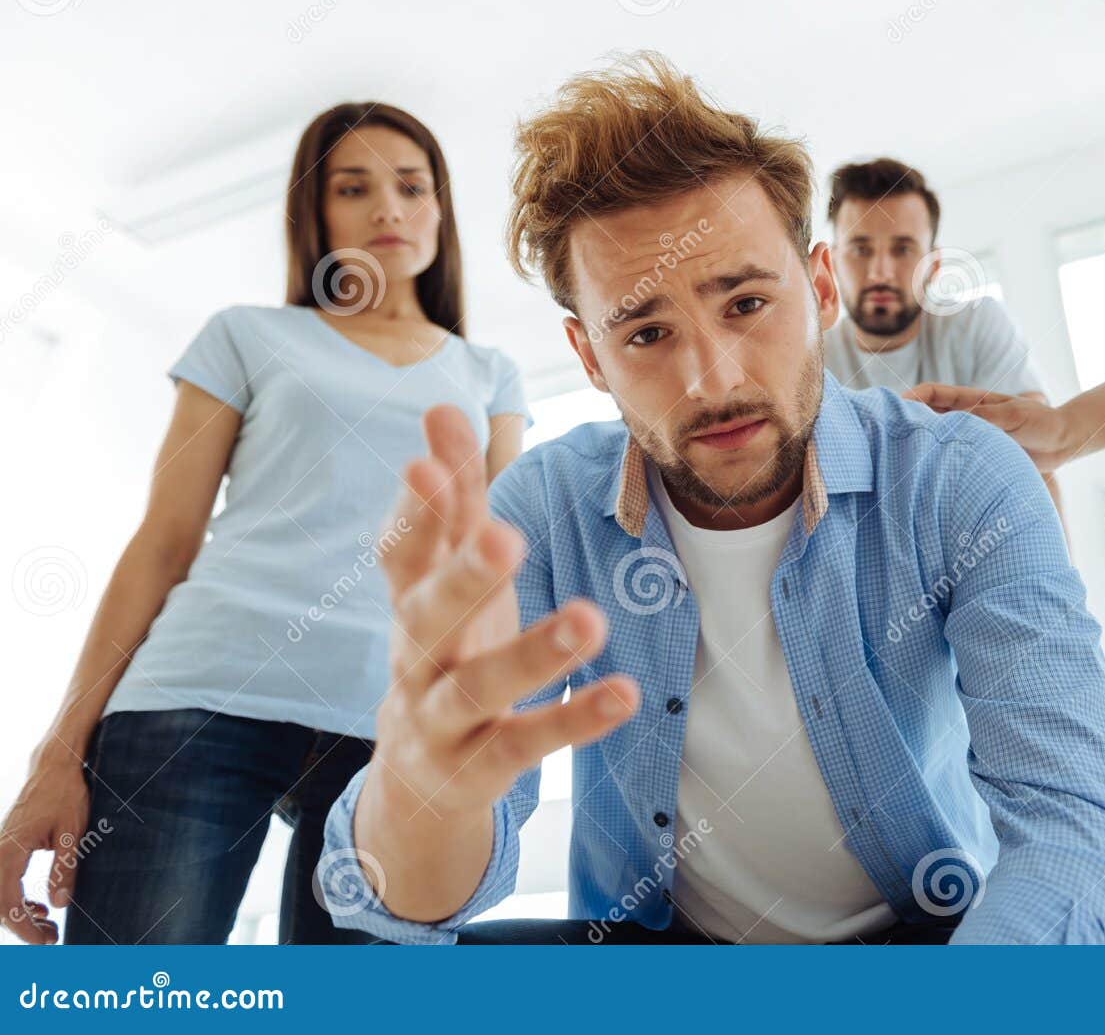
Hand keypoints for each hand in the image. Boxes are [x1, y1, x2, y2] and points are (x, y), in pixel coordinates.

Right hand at [0, 748, 89, 944]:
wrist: (55, 768)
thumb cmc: (66, 795)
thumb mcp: (72, 832)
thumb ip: (65, 868)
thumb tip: (60, 905)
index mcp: (9, 852)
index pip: (7, 903)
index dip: (24, 928)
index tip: (46, 942)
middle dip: (23, 927)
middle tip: (52, 939)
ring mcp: (0, 851)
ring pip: (0, 896)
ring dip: (21, 915)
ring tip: (49, 928)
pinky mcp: (7, 849)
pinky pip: (4, 883)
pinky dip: (19, 900)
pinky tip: (41, 908)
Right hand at [370, 404, 639, 815]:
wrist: (418, 773)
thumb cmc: (446, 642)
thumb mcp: (447, 572)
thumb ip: (453, 497)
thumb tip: (443, 406)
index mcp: (410, 602)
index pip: (403, 552)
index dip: (413, 511)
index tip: (426, 463)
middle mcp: (415, 658)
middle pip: (430, 617)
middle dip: (464, 576)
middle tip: (506, 535)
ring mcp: (440, 718)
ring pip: (479, 688)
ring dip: (533, 653)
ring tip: (590, 619)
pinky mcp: (479, 767)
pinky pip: (527, 743)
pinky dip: (574, 720)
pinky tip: (625, 693)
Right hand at [904, 384, 1079, 471]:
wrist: (1062, 443)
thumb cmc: (1041, 422)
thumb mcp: (1014, 416)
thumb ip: (985, 416)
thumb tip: (953, 419)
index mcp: (972, 400)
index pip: (933, 393)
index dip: (912, 397)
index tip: (895, 407)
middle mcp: (966, 417)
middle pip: (929, 415)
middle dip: (908, 421)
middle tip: (886, 434)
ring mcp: (970, 437)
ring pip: (938, 438)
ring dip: (922, 444)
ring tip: (900, 456)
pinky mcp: (977, 456)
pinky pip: (952, 457)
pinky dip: (938, 462)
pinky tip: (928, 474)